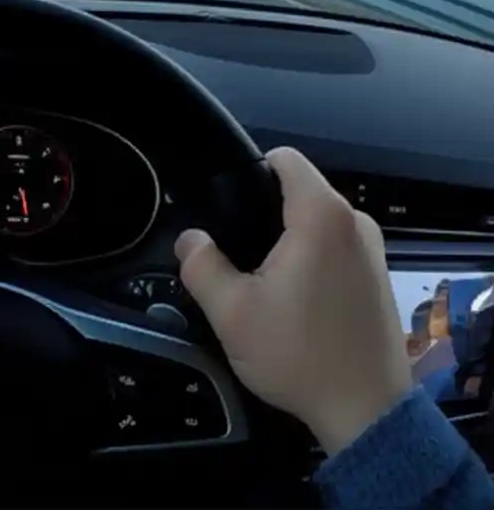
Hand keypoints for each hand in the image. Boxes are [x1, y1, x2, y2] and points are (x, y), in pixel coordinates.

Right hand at [174, 147, 410, 454]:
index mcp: (322, 216)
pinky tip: (292, 302)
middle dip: (263, 216)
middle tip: (234, 258)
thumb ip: (201, 265)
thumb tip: (190, 239)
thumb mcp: (232, 312)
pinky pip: (333, 248)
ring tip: (260, 284)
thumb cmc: (298, 354)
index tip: (225, 210)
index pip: (284, 159)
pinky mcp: (378, 276)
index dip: (248, 173)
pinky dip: (309, 262)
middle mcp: (355, 222)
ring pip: (315, 224)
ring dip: (286, 243)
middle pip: (298, 192)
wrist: (365, 410)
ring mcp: (373, 250)